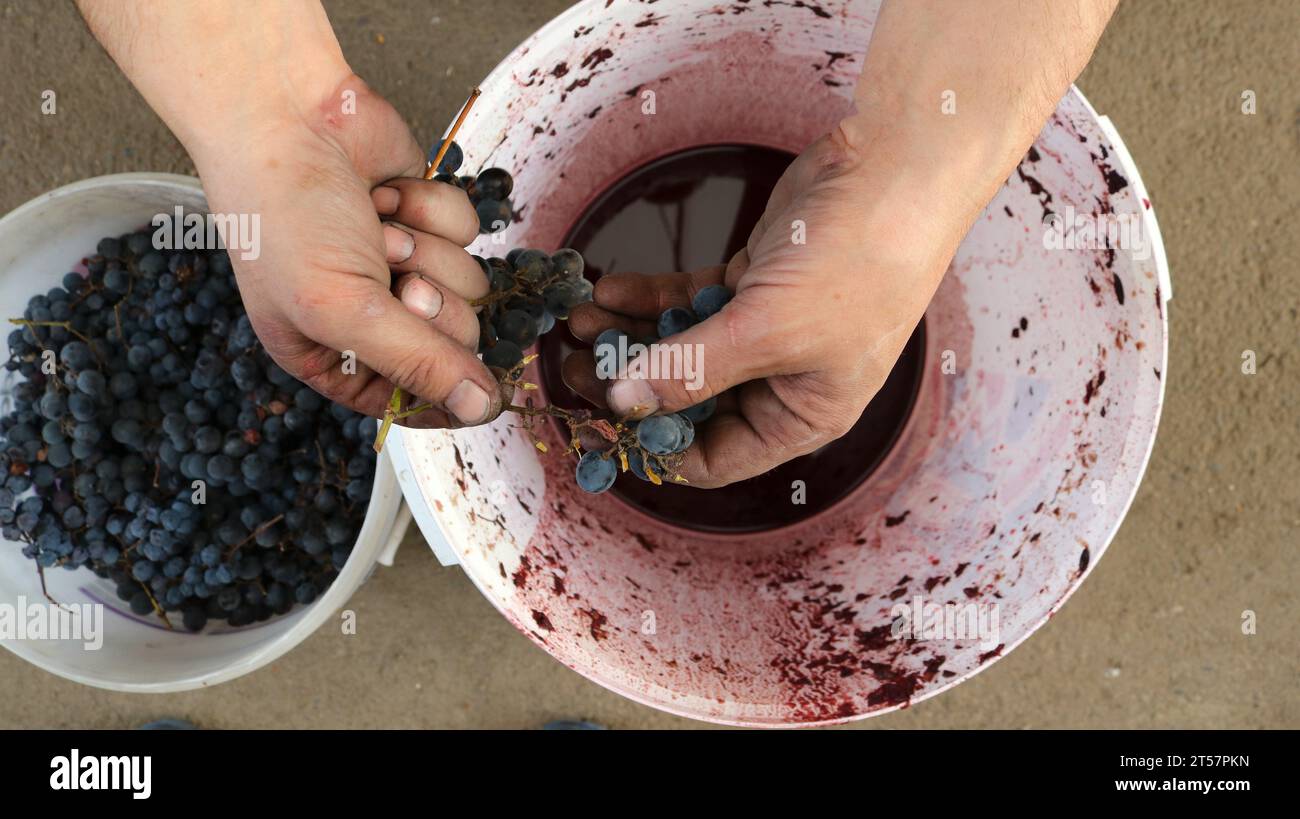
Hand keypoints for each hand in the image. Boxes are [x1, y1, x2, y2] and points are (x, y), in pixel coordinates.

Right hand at [78, 0, 501, 427]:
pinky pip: (469, 233)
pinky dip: (432, 209)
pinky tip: (387, 193)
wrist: (284, 114)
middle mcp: (371, 316)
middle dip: (430, 304)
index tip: (475, 389)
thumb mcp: (343, 307)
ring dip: (427, 250)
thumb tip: (481, 410)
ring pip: (469, 286)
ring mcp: (404, 264)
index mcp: (333, 356)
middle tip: (393, 274)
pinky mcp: (428, 217)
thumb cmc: (287, 217)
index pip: (412, 401)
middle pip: (456, 344)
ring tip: (375, 226)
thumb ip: (417, 362)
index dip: (445, 394)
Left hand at [566, 131, 954, 487]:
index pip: (715, 458)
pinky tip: (608, 292)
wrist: (895, 171)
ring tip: (576, 326)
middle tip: (571, 369)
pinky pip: (687, 301)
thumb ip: (692, 369)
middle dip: (630, 385)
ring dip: (628, 338)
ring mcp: (765, 329)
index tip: (598, 428)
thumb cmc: (858, 265)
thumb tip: (624, 403)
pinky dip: (648, 298)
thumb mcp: (769, 330)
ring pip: (681, 347)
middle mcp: (781, 380)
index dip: (654, 446)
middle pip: (689, 401)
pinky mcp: (751, 281)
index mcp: (801, 415)